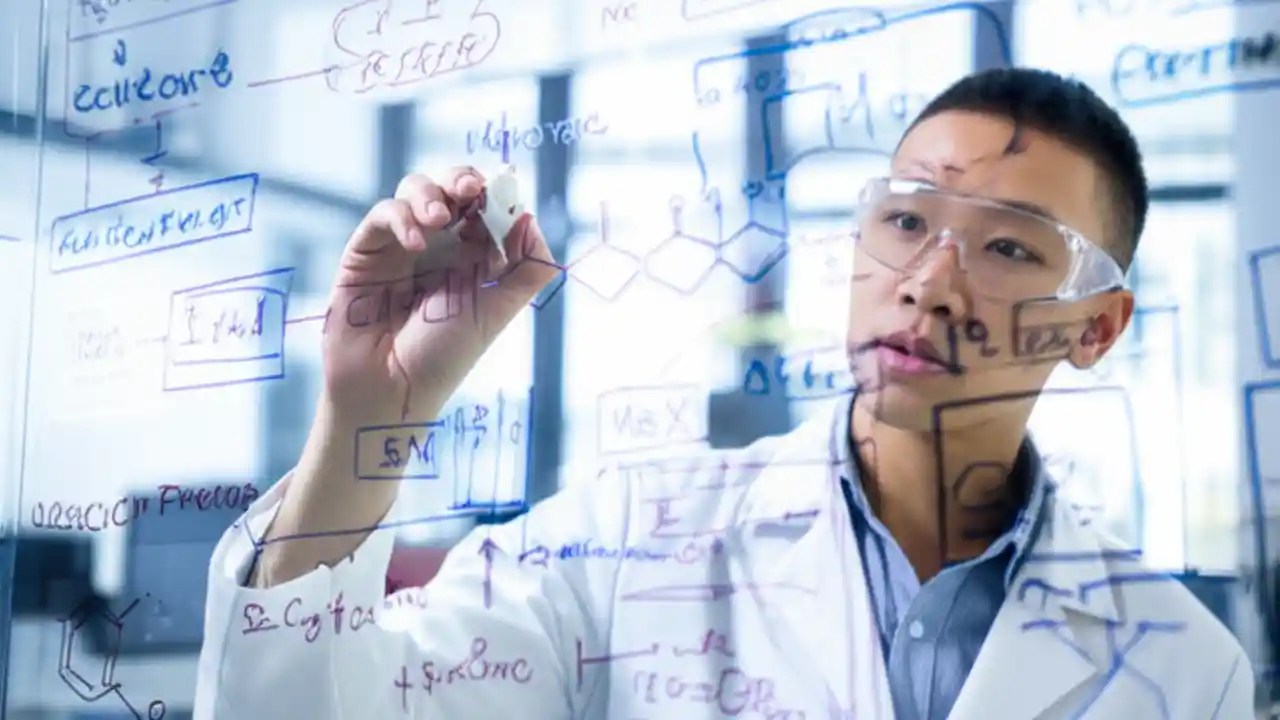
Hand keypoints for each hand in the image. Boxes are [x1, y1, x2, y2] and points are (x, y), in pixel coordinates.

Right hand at [321, 166, 558, 422]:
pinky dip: (401, 219)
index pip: (487, 206)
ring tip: (440, 218)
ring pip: (415, 190)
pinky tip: (416, 244)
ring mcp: (401, 245)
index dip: (495, 192)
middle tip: (471, 188)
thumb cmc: (444, 358)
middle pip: (451, 188)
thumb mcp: (497, 312)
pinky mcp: (366, 251)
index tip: (503, 190)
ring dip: (430, 194)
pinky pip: (383, 215)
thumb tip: (533, 220)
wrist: (389, 390)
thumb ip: (527, 269)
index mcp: (475, 257)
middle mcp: (440, 245)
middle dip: (462, 178)